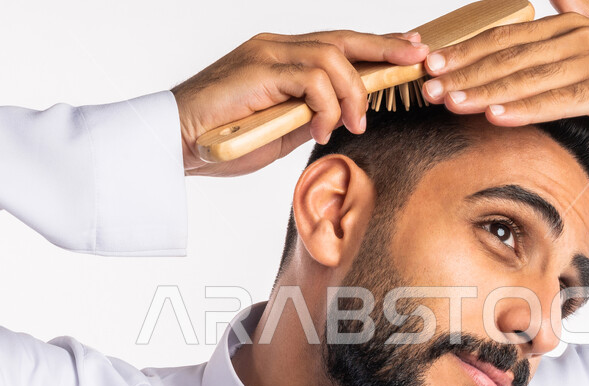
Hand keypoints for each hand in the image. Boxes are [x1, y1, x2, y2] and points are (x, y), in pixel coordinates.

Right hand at [172, 30, 429, 177]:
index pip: (338, 43)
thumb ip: (309, 116)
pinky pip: (312, 78)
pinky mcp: (259, 69)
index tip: (409, 50)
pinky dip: (327, 105)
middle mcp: (275, 47)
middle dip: (385, 48)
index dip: (376, 45)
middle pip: (343, 39)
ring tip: (355, 124)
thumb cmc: (220, 140)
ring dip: (354, 93)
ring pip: (333, 58)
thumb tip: (341, 116)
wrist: (172, 143)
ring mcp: (266, 54)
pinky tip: (324, 127)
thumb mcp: (279, 130)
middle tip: (416, 59)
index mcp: (280, 57)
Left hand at [419, 0, 588, 184]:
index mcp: (566, 24)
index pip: (504, 38)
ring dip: (484, 92)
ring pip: (526, 78)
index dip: (465, 51)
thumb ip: (576, 12)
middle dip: (464, 72)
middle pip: (508, 56)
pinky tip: (496, 117)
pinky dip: (525, 108)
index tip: (431, 65)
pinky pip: (558, 102)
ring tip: (450, 103)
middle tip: (427, 86)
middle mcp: (574, 36)